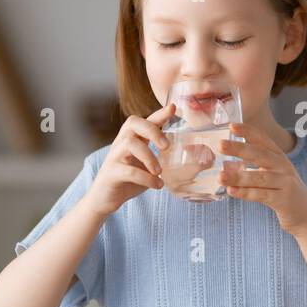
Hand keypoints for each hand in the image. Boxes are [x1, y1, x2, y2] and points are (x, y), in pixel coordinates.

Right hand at [81, 103, 174, 217]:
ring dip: (148, 157)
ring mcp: (114, 156)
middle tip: (166, 146)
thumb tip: (201, 162)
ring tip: (159, 171)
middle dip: (152, 130)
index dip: (159, 113)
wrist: (105, 199)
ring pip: (130, 144)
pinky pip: (128, 170)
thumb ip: (167, 161)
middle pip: (133, 123)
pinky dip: (145, 178)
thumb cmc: (130, 180)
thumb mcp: (150, 167)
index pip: (146, 120)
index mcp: (133, 138)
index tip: (173, 108)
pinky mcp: (111, 172)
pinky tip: (157, 185)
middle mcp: (122, 143)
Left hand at [217, 123, 306, 234]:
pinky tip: (231, 191)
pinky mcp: (284, 200)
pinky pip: (261, 195)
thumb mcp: (273, 174)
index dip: (248, 132)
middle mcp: (283, 167)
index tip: (232, 125)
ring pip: (259, 177)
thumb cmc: (283, 193)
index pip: (263, 140)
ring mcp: (285, 183)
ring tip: (220, 176)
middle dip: (240, 149)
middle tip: (221, 144)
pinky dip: (245, 193)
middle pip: (260, 155)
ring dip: (238, 177)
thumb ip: (255, 166)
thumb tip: (226, 163)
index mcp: (279, 158)